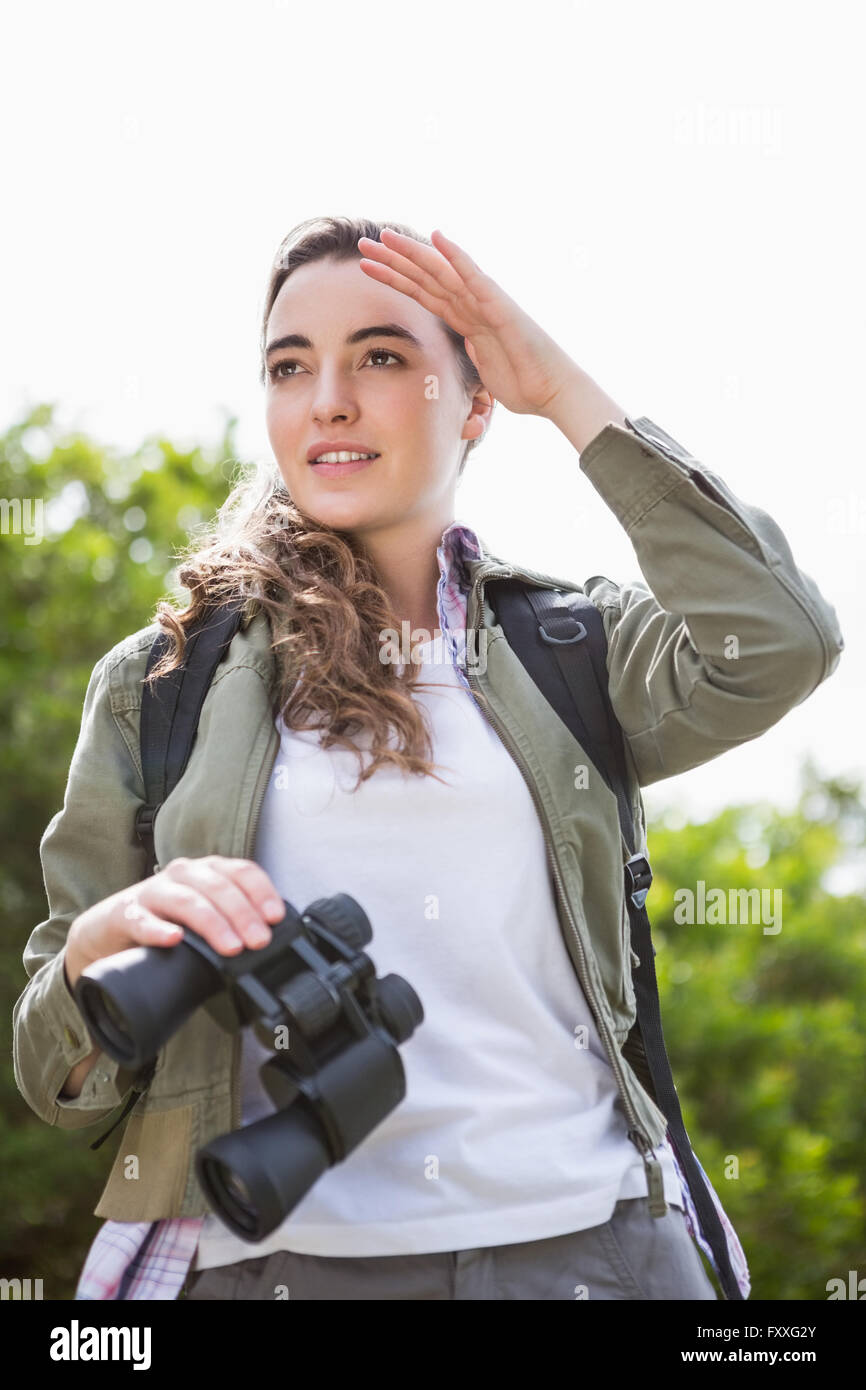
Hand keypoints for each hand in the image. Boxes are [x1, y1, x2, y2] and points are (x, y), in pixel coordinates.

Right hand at [63, 856, 285, 990]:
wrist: (110, 931)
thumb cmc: (166, 922)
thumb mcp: (204, 917)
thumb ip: (232, 922)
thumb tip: (269, 945)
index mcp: (207, 872)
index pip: (241, 871)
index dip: (261, 891)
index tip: (275, 917)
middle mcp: (182, 875)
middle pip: (218, 886)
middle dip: (243, 914)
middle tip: (259, 941)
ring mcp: (153, 892)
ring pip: (187, 900)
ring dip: (213, 923)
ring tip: (231, 947)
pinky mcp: (125, 914)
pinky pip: (142, 920)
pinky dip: (159, 929)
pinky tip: (174, 939)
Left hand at [356, 228, 575, 417]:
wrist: (553, 392)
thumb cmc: (524, 384)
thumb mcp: (481, 371)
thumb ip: (468, 355)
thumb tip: (459, 350)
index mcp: (465, 320)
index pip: (423, 294)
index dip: (395, 278)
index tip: (367, 266)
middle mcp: (473, 305)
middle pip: (426, 278)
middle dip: (394, 260)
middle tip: (363, 243)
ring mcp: (487, 304)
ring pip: (443, 273)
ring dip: (412, 255)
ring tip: (385, 237)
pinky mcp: (501, 308)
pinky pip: (475, 279)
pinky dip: (457, 258)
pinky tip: (437, 239)